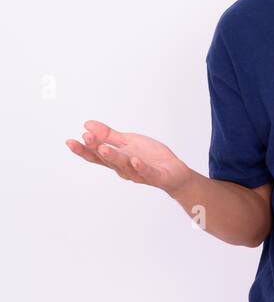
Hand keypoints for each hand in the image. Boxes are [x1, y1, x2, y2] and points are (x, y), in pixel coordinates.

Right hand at [66, 120, 192, 195]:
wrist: (174, 172)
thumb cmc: (150, 157)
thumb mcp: (129, 141)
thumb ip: (109, 135)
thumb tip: (87, 124)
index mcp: (116, 159)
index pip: (96, 155)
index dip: (83, 149)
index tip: (70, 140)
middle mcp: (124, 168)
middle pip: (106, 159)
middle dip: (95, 149)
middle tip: (85, 138)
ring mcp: (139, 173)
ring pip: (123, 165)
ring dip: (113, 157)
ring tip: (103, 147)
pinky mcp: (155, 176)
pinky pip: (146, 172)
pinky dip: (140, 167)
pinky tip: (134, 160)